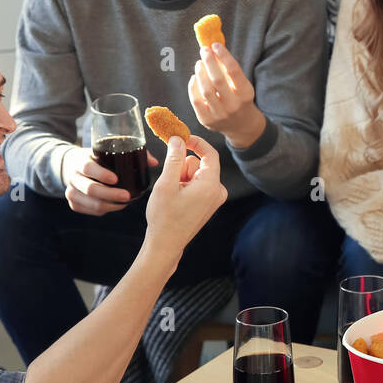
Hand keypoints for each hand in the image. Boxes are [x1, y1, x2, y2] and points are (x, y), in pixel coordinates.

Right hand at [60, 145, 158, 215]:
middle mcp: (74, 177)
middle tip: (127, 196)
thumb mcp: (107, 151)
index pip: (88, 168)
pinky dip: (104, 210)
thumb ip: (130, 153)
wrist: (72, 167)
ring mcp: (71, 191)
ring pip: (91, 203)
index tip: (116, 179)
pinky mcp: (73, 203)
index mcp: (81, 161)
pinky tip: (115, 206)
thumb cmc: (97, 158)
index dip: (101, 174)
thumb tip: (153, 163)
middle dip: (110, 194)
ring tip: (125, 203)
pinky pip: (90, 211)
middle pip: (90, 189)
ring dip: (110, 205)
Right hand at [144, 133, 226, 257]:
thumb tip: (178, 139)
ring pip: (196, 173)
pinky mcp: (208, 203)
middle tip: (169, 182)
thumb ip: (174, 158)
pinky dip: (184, 186)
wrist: (166, 244)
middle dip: (182, 167)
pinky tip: (176, 199)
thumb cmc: (165, 217)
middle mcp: (218, 191)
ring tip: (172, 194)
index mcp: (211, 185)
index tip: (181, 138)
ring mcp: (214, 198)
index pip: (210, 154)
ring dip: (181, 177)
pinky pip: (197, 184)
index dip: (196, 142)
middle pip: (200, 164)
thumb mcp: (166, 184)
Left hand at [188, 42, 266, 148]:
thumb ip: (229, 70)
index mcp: (245, 95)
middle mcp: (233, 106)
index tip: (216, 45)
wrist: (241, 125)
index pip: (234, 71)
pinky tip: (195, 77)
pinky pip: (196, 100)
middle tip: (204, 50)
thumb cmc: (240, 99)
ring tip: (199, 63)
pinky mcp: (206, 120)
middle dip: (209, 62)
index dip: (224, 56)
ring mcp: (219, 115)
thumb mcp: (242, 85)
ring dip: (200, 72)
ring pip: (205, 89)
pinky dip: (193, 86)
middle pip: (218, 80)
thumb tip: (213, 49)